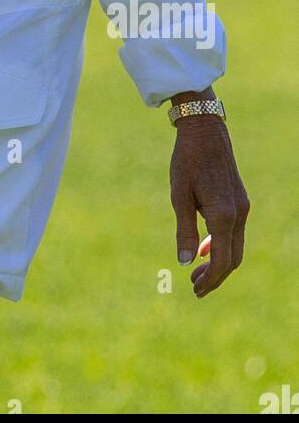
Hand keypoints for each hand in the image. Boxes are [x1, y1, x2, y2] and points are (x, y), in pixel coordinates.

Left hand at [170, 113, 249, 297]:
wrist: (205, 131)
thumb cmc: (187, 160)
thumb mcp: (179, 196)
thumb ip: (185, 230)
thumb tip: (185, 262)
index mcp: (224, 215)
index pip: (221, 260)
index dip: (210, 280)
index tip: (195, 291)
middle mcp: (239, 214)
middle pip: (232, 258)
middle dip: (215, 276)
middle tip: (195, 287)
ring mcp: (242, 207)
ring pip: (235, 246)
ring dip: (218, 261)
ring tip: (197, 272)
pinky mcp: (240, 200)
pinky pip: (234, 231)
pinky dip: (221, 244)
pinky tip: (204, 248)